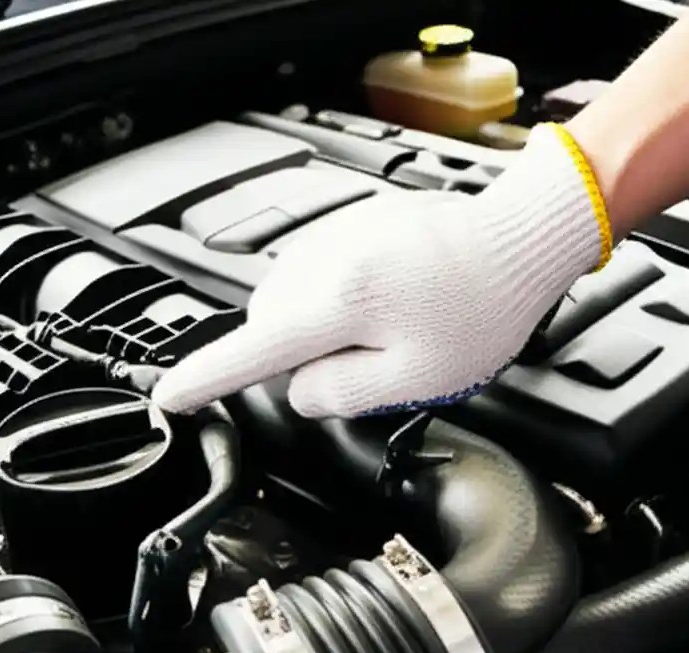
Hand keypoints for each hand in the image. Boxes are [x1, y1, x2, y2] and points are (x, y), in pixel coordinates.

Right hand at [151, 124, 610, 417]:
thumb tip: (299, 391)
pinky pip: (318, 270)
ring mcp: (337, 236)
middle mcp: (326, 261)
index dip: (207, 378)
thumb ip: (341, 393)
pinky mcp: (352, 223)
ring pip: (294, 296)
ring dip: (317, 324)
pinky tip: (390, 301)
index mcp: (339, 303)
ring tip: (390, 329)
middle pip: (273, 323)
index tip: (170, 393)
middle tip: (367, 365)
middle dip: (297, 353)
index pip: (253, 351)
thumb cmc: (481, 308)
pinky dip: (334, 296)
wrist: (518, 238)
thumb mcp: (416, 377)